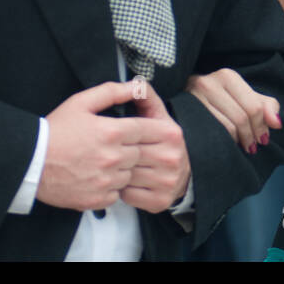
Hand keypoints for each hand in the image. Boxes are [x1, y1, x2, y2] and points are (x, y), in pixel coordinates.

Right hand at [36, 81, 151, 211]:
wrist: (29, 163)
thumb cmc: (54, 131)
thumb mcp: (81, 103)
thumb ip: (112, 92)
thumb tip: (137, 86)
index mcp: (112, 132)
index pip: (148, 130)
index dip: (147, 130)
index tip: (141, 132)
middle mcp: (112, 158)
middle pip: (140, 153)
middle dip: (130, 149)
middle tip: (111, 146)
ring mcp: (105, 180)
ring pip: (129, 175)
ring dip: (121, 169)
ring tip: (99, 161)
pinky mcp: (97, 199)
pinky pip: (116, 194)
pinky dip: (109, 187)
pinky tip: (94, 177)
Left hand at [119, 82, 190, 212]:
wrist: (181, 173)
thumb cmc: (161, 142)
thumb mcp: (156, 115)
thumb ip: (145, 97)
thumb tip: (137, 82)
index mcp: (171, 133)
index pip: (135, 132)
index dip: (117, 134)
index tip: (106, 135)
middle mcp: (173, 157)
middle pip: (128, 155)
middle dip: (112, 155)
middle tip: (102, 152)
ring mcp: (168, 180)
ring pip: (125, 176)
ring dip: (114, 173)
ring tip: (111, 167)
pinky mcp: (161, 200)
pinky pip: (127, 195)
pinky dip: (119, 189)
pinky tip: (121, 181)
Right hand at [186, 68, 280, 153]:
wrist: (184, 100)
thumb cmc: (221, 100)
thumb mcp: (245, 97)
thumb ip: (266, 106)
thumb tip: (277, 123)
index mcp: (227, 76)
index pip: (253, 107)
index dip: (262, 126)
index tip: (263, 139)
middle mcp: (208, 83)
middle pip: (241, 118)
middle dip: (251, 136)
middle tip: (253, 146)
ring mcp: (192, 98)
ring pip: (225, 128)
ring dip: (238, 141)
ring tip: (241, 146)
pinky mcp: (183, 114)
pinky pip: (209, 134)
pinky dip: (222, 142)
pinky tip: (226, 144)